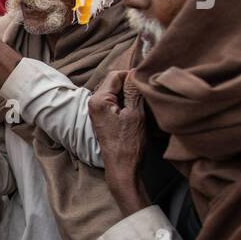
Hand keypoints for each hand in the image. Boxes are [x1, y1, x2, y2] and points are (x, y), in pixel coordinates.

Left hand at [89, 70, 149, 215]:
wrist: (122, 168)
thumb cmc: (129, 143)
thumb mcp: (135, 114)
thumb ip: (133, 90)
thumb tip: (135, 71)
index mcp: (98, 99)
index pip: (116, 75)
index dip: (133, 76)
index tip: (147, 82)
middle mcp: (93, 103)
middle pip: (114, 82)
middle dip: (130, 85)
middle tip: (146, 92)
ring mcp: (97, 111)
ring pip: (116, 92)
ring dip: (129, 94)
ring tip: (143, 102)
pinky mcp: (103, 118)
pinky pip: (115, 102)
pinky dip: (126, 102)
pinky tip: (136, 109)